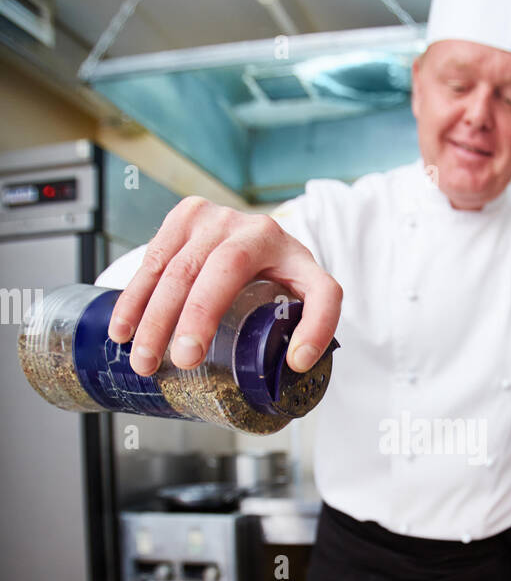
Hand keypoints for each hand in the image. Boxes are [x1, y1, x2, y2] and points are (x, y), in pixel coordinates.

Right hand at [106, 197, 341, 375]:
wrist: (251, 237)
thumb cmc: (278, 274)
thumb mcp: (308, 294)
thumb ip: (315, 324)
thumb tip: (298, 362)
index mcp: (295, 253)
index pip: (312, 289)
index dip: (314, 325)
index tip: (294, 362)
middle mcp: (254, 228)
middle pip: (222, 271)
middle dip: (198, 318)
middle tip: (182, 360)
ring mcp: (216, 219)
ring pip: (179, 267)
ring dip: (155, 317)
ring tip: (144, 359)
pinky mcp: (184, 218)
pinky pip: (153, 260)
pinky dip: (135, 299)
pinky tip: (124, 329)